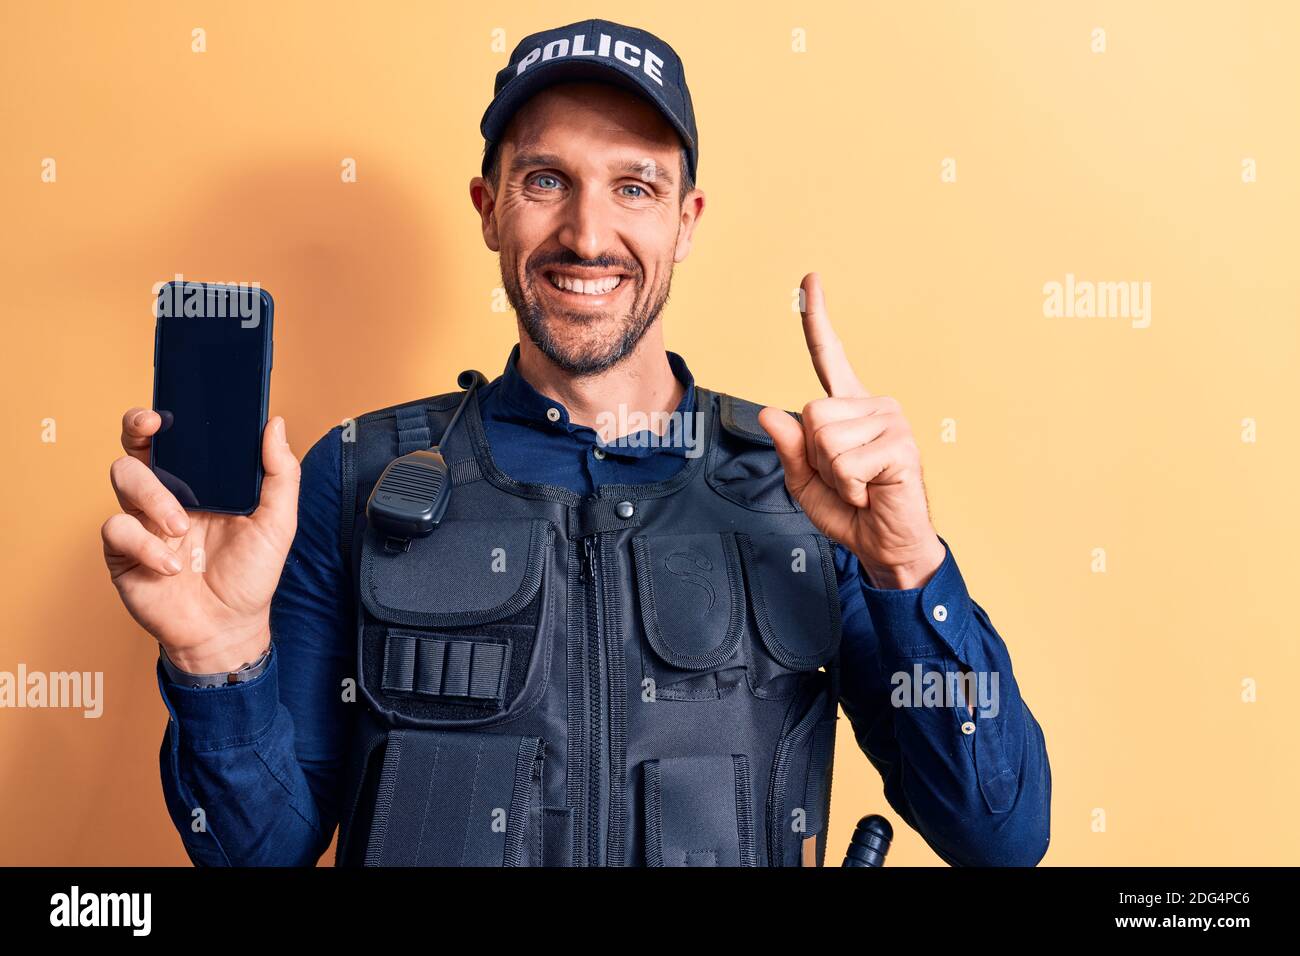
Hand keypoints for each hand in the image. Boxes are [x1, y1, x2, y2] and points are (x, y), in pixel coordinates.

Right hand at [101, 408, 300, 672]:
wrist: (229, 628)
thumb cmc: (251, 574)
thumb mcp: (277, 523)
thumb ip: (279, 474)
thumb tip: (273, 423)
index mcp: (201, 482)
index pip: (177, 437)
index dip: (165, 415)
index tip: (168, 405)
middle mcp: (167, 495)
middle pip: (137, 446)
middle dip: (137, 429)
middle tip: (151, 428)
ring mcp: (142, 521)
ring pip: (124, 478)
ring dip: (153, 497)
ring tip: (179, 526)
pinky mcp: (123, 551)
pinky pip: (117, 528)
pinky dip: (145, 544)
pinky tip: (170, 565)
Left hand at [758, 273, 945, 589]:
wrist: (885, 545)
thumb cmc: (850, 510)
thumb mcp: (805, 481)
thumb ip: (789, 448)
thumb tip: (770, 412)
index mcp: (848, 408)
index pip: (829, 356)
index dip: (817, 319)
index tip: (811, 279)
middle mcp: (873, 404)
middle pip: (811, 414)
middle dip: (816, 458)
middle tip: (845, 479)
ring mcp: (891, 420)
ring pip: (825, 438)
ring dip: (833, 474)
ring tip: (860, 485)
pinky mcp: (901, 444)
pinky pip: (846, 462)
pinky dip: (850, 487)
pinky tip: (872, 491)